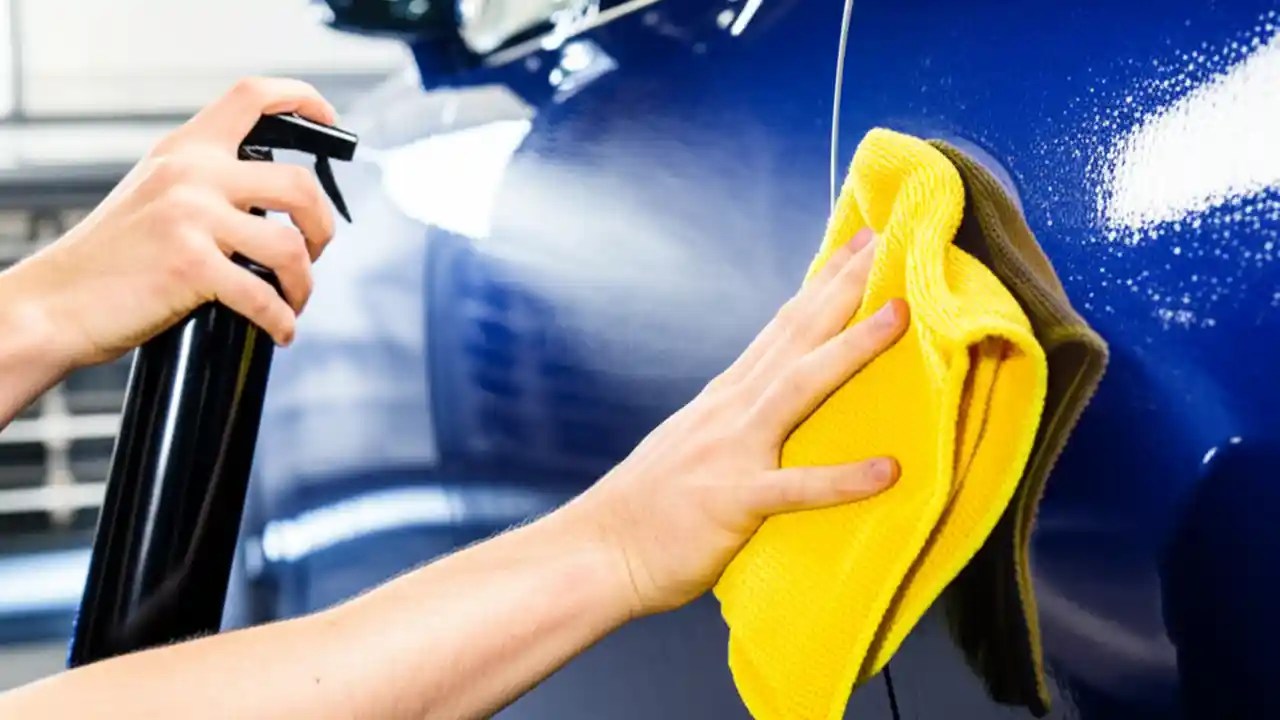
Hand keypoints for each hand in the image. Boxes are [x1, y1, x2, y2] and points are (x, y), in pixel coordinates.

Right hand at [2, 77, 338, 368]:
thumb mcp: (154, 194)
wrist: (56, 303)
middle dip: (323, 227)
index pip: (254, 96)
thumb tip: (272, 204)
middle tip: (313, 253)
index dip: (304, 99)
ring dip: (304, 282)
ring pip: (291, 246)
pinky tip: (280, 330)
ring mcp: (191, 218)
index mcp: (185, 149)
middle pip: (300, 184)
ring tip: (293, 300)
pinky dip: (282, 320)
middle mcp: (191, 174)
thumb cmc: (109, 260)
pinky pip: (265, 297)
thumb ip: (204, 184)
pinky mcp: (191, 266)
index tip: (329, 121)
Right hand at [575, 228, 907, 615]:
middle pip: (796, 334)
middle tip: (888, 239)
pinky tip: (886, 470)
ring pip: (799, 388)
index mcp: (726, 397)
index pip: (783, 327)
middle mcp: (731, 410)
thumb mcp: (696, 445)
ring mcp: (732, 452)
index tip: (861, 243)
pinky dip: (841, 479)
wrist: (599, 551)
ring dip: (851, 349)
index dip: (824, 283)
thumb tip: (777, 407)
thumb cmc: (650, 508)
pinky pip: (795, 489)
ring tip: (900, 315)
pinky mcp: (733, 502)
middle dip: (844, 285)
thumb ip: (738, 422)